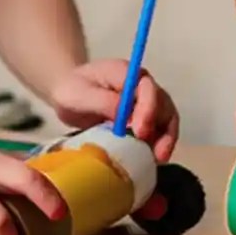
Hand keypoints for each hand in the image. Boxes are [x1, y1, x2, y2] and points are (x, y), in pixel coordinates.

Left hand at [49, 59, 179, 161]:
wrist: (69, 95)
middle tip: (156, 152)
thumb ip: (102, 102)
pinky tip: (153, 160)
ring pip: (166, 119)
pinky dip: (158, 146)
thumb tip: (126, 117)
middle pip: (163, 104)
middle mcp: (142, 86)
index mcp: (126, 73)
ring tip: (159, 159)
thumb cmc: (71, 90)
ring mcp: (146, 102)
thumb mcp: (77, 94)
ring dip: (166, 140)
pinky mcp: (145, 120)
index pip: (146, 88)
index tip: (140, 131)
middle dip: (162, 128)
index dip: (148, 109)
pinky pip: (159, 132)